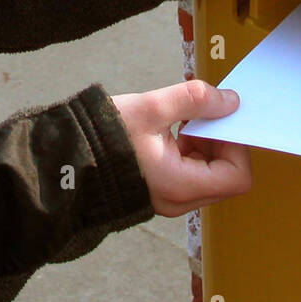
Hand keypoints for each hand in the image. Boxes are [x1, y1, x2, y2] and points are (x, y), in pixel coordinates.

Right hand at [110, 80, 250, 217]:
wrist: (64, 156)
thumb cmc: (102, 135)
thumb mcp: (151, 108)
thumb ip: (194, 100)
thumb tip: (229, 101)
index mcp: (179, 185)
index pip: (236, 177)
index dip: (235, 145)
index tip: (218, 120)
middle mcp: (177, 201)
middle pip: (225, 177)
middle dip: (219, 143)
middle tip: (199, 117)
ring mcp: (168, 200)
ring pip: (208, 176)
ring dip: (204, 146)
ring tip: (180, 122)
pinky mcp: (158, 192)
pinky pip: (189, 176)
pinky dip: (189, 153)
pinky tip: (168, 132)